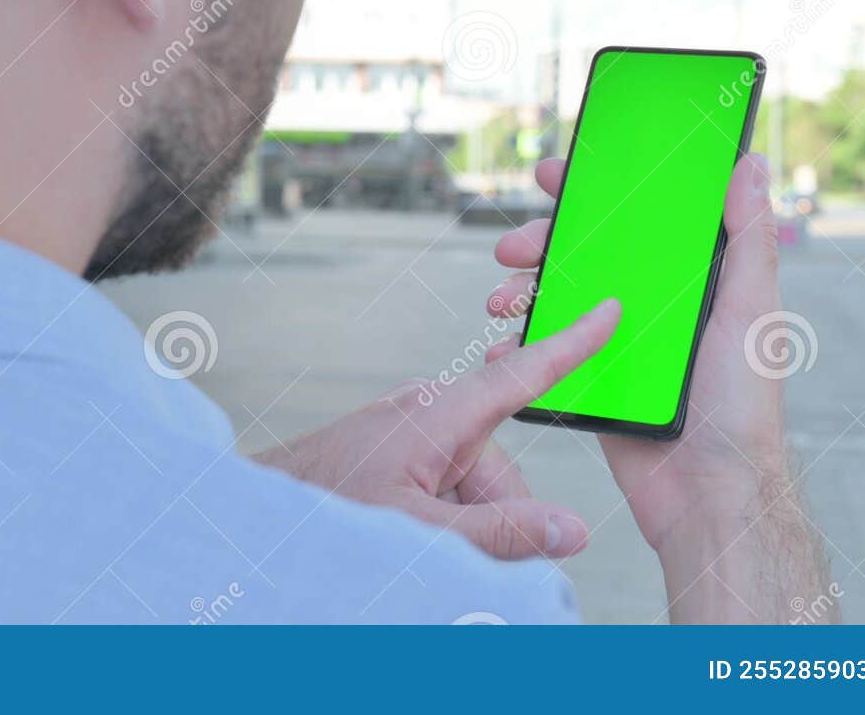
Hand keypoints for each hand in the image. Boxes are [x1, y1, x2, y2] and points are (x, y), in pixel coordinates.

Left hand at [253, 299, 622, 561]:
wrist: (254, 510)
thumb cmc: (323, 509)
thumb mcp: (417, 529)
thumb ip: (499, 533)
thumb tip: (573, 530)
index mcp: (441, 414)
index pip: (524, 375)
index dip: (573, 343)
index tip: (610, 307)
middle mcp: (432, 413)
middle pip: (501, 471)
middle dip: (493, 519)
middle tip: (454, 557)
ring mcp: (412, 432)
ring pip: (473, 488)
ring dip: (460, 527)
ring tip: (410, 549)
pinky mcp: (397, 450)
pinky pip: (444, 487)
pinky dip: (439, 519)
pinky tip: (404, 540)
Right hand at [488, 154, 830, 621]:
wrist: (708, 494)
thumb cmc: (741, 406)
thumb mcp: (752, 311)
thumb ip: (750, 239)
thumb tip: (750, 164)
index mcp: (689, 284)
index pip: (638, 220)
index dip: (595, 193)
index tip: (556, 174)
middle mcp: (653, 308)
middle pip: (585, 257)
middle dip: (541, 244)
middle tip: (510, 247)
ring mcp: (620, 346)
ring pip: (560, 302)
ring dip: (522, 293)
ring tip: (499, 299)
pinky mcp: (596, 384)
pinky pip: (550, 355)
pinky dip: (520, 345)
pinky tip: (502, 345)